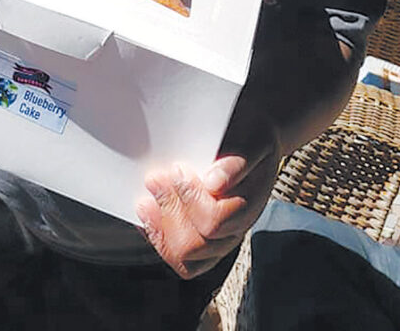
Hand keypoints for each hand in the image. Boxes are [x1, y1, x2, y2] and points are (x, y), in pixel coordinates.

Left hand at [136, 99, 280, 278]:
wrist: (254, 138)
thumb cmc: (250, 138)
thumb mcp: (252, 139)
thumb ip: (236, 162)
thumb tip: (215, 183)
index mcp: (249, 202)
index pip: (214, 220)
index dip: (190, 197)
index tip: (177, 169)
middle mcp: (236, 227)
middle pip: (197, 244)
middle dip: (170, 211)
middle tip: (154, 180)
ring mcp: (220, 239)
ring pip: (186, 257)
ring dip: (161, 227)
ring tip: (145, 202)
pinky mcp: (203, 242)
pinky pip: (181, 260)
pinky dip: (159, 238)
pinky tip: (148, 217)